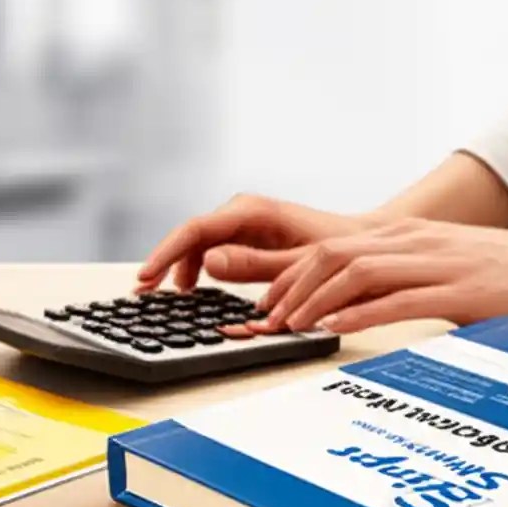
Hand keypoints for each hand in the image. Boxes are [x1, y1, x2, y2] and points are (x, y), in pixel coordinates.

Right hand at [136, 194, 380, 290]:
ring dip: (179, 266)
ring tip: (165, 295)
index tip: (147, 276)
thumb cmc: (339, 252)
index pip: (196, 230)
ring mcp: (243, 222)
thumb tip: (210, 262)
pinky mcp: (247, 235)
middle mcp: (243, 211)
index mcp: (253, 211)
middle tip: (144, 291)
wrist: (362, 244)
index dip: (166, 254)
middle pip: (190, 235)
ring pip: (198, 242)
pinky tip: (190, 288)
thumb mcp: (297, 262)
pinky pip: (212, 248)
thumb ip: (254, 264)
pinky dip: (197, 267)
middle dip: (165, 262)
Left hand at [251, 211, 507, 333]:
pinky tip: (335, 328)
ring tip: (289, 327)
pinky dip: (358, 312)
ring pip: (354, 271)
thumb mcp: (451, 271)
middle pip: (330, 254)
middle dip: (288, 287)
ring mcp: (437, 262)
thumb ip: (410, 285)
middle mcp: (416, 241)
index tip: (267, 304)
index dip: (290, 274)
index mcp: (409, 236)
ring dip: (314, 300)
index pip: (331, 247)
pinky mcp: (461, 290)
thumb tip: (369, 312)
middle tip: (264, 319)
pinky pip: (397, 298)